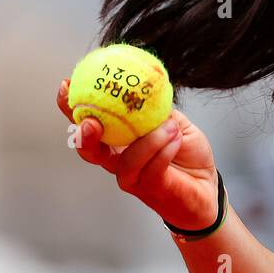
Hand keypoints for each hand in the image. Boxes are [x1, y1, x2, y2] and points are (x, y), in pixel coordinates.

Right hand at [56, 78, 219, 230]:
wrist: (207, 183)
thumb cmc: (187, 154)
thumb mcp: (175, 122)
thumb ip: (157, 108)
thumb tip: (146, 84)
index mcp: (119, 140)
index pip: (88, 123)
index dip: (72, 107)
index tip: (66, 85)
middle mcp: (118, 160)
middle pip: (89, 150)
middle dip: (83, 135)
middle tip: (91, 122)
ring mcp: (132, 177)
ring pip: (123, 162)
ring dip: (148, 140)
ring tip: (170, 125)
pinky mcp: (150, 188)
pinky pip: (151, 169)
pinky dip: (164, 150)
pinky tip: (176, 139)